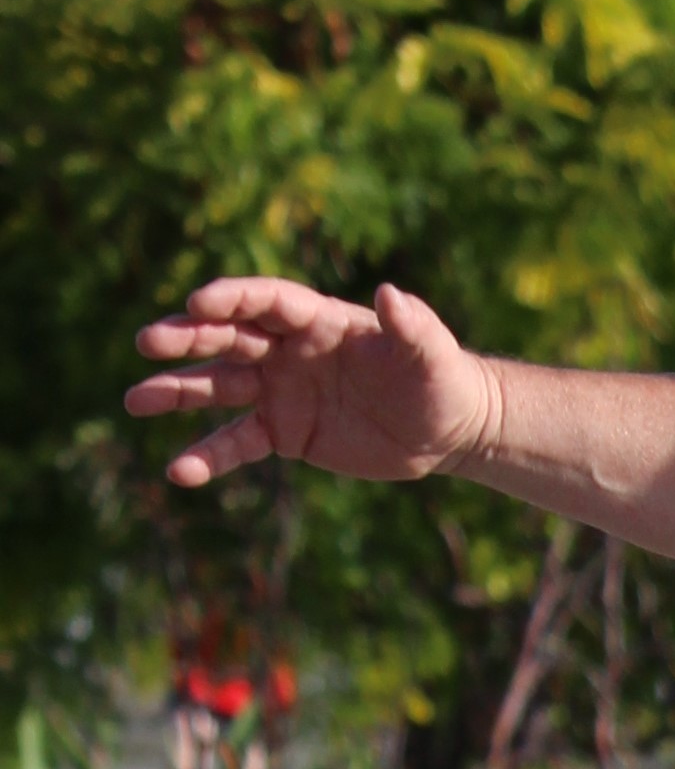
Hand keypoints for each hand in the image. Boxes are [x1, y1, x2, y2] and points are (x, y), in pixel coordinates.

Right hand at [125, 276, 497, 489]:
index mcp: (316, 319)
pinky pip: (238, 443)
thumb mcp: (429, 352)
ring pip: (219, 387)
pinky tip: (179, 472)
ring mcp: (280, 390)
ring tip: (135, 401)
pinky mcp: (284, 432)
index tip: (197, 303)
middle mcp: (288, 349)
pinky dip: (209, 457)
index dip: (232, 299)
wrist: (444, 427)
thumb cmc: (437, 378)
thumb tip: (391, 296)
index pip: (264, 301)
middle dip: (188, 339)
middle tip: (148, 343)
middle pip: (228, 338)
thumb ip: (409, 324)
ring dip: (176, 392)